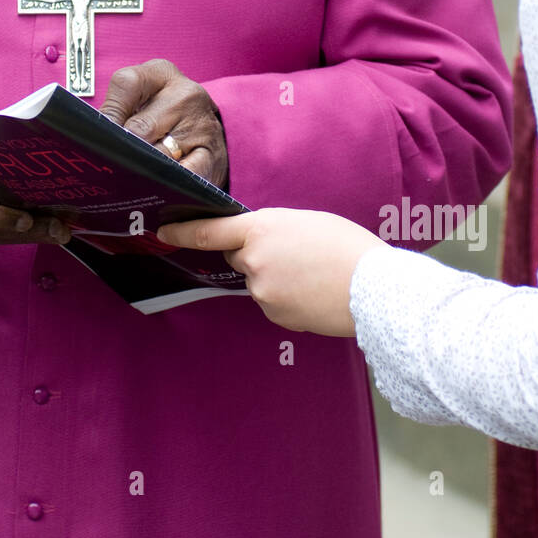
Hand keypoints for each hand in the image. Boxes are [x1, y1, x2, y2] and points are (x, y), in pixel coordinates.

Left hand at [99, 58, 227, 187]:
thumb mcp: (143, 101)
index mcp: (161, 73)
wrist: (208, 134)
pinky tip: (159, 188)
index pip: (127, 83)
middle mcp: (185, 93)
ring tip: (134, 178)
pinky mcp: (214, 156)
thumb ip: (117, 112)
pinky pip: (186, 175)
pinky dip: (170, 184)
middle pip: (140, 127)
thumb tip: (90, 136)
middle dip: (124, 150)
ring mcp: (203, 124)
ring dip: (144, 171)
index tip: (99, 136)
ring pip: (161, 155)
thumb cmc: (164, 117)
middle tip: (113, 164)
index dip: (109, 114)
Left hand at [158, 208, 382, 336]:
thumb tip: (262, 245)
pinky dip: (287, 297)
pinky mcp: (274, 315)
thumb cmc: (347, 246)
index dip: (182, 232)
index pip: (209, 231)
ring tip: (313, 274)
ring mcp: (262, 292)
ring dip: (276, 277)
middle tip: (294, 253)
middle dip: (256, 254)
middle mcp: (253, 261)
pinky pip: (272, 302)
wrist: (374, 290)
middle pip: (238, 256)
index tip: (162, 232)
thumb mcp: (306, 222)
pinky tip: (313, 293)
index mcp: (259, 229)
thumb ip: (275, 230)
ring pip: (258, 281)